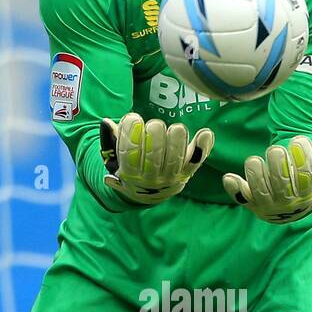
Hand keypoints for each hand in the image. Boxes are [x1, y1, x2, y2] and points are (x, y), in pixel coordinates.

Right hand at [100, 113, 214, 205]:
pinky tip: (205, 133)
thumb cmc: (129, 167)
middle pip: (154, 157)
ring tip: (176, 128)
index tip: (133, 117)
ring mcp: (171, 177)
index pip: (128, 154)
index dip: (130, 134)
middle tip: (155, 125)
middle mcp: (151, 179)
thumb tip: (106, 123)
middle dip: (155, 136)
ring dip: (177, 140)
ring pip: (175, 158)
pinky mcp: (188, 172)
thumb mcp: (114, 158)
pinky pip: (196, 161)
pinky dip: (202, 147)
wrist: (149, 194)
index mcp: (129, 174)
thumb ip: (110, 140)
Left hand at [222, 136, 311, 223]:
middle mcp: (288, 203)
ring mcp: (268, 205)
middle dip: (278, 166)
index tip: (297, 139)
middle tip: (274, 149)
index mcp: (308, 194)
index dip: (303, 157)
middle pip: (283, 186)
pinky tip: (229, 177)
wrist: (290, 207)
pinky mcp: (251, 204)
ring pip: (262, 192)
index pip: (307, 177)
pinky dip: (235, 189)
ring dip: (256, 175)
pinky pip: (242, 198)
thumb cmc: (305, 178)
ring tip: (253, 160)